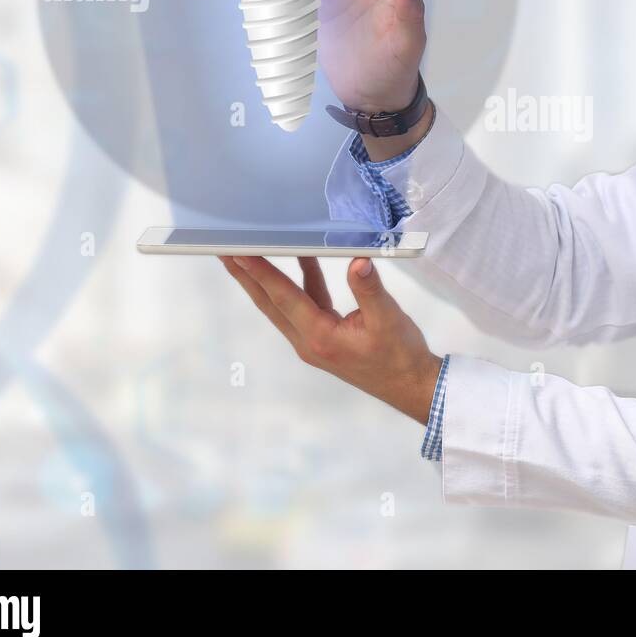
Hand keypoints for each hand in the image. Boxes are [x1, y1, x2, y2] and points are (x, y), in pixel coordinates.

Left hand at [218, 254, 441, 424]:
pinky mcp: (325, 338)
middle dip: (246, 276)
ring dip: (268, 279)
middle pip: (269, 302)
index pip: (283, 297)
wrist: (412, 386)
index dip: (259, 272)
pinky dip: (303, 282)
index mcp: (320, 336)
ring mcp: (314, 341)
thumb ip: (369, 288)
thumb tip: (358, 260)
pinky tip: (306, 261)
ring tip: (251, 252)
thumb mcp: (388, 319)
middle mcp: (309, 341)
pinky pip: (306, 305)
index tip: (237, 252)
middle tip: (223, 250)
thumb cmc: (401, 356)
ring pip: (283, 304)